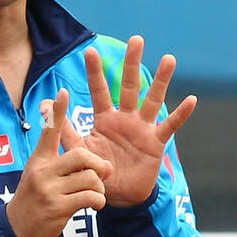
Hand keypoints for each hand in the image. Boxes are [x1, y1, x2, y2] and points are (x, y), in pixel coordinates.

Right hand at [6, 88, 112, 236]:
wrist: (17, 228)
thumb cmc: (35, 198)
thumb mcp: (41, 174)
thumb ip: (63, 164)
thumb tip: (96, 160)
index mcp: (40, 159)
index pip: (49, 132)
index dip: (56, 112)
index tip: (62, 92)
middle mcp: (43, 171)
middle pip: (82, 156)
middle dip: (97, 165)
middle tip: (100, 174)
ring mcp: (49, 189)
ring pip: (90, 178)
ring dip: (99, 188)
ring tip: (94, 195)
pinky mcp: (58, 207)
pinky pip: (90, 197)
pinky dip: (98, 201)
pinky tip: (93, 206)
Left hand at [59, 37, 195, 207]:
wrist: (117, 197)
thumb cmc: (97, 171)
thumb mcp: (78, 149)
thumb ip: (64, 128)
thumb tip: (44, 106)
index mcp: (105, 119)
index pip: (99, 91)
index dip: (95, 73)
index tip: (91, 51)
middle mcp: (125, 118)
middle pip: (129, 86)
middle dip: (131, 64)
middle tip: (136, 40)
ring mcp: (142, 129)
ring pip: (152, 100)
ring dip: (161, 81)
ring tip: (169, 59)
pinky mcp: (156, 143)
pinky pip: (169, 126)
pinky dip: (180, 114)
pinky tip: (191, 100)